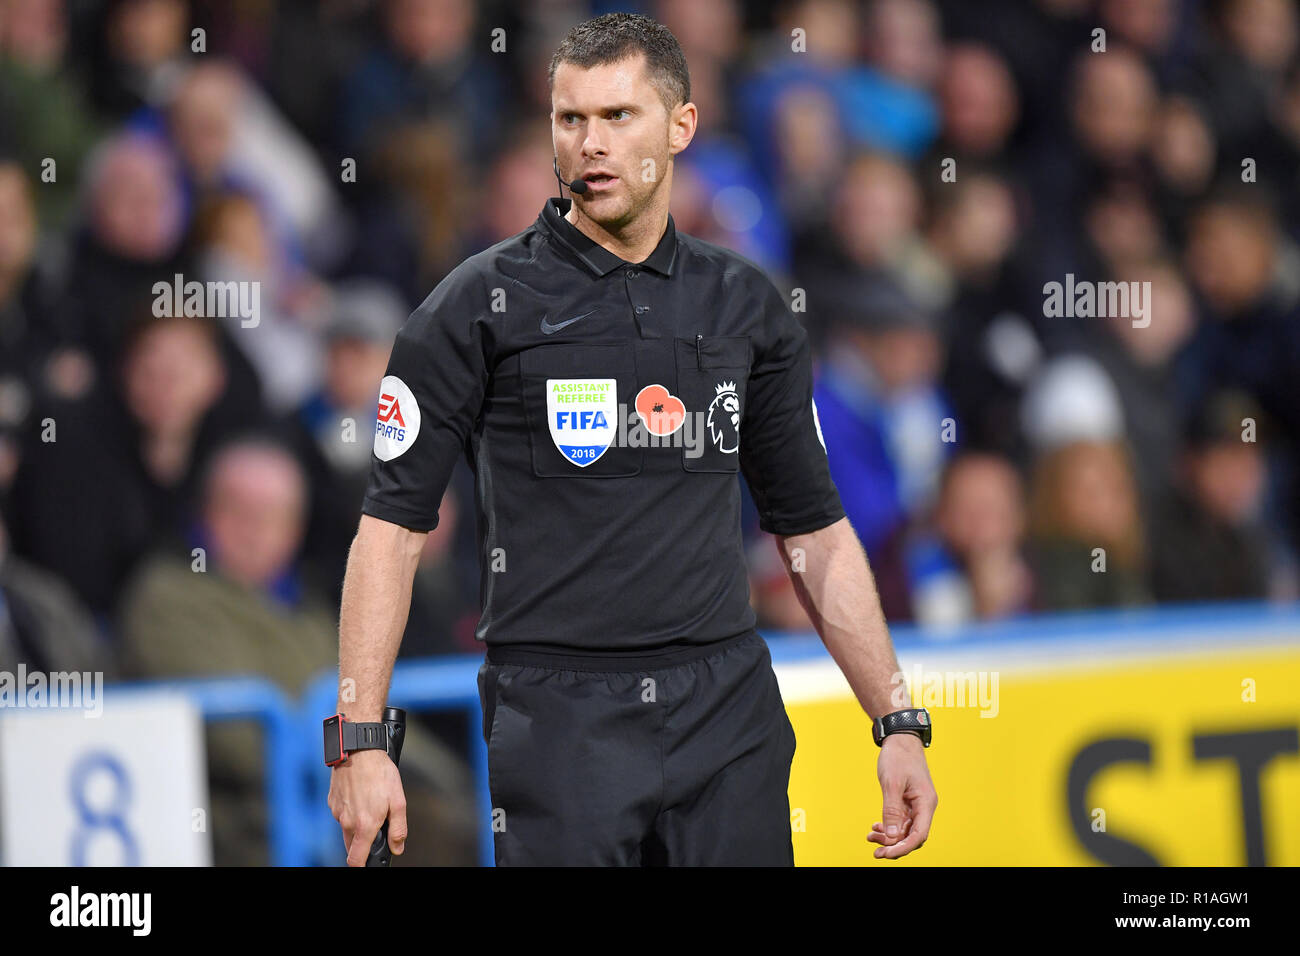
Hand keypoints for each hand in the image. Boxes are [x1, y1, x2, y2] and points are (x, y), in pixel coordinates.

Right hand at [327, 748, 407, 865]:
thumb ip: (398, 828)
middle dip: (363, 842)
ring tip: (370, 803)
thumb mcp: (398, 801)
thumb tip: (397, 847)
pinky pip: (341, 814)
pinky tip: (360, 795)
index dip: (362, 865)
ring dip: (357, 825)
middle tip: (376, 825)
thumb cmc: (379, 773)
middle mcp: (347, 822)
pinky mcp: (332, 802)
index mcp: (364, 825)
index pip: (355, 860)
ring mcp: (337, 812)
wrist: (359, 751)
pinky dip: (350, 811)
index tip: (369, 863)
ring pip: (346, 829)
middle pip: (352, 846)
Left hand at [868, 732, 936, 858]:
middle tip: (876, 852)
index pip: (918, 835)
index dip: (903, 848)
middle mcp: (924, 807)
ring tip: (871, 837)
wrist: (900, 739)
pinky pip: (900, 821)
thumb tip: (892, 837)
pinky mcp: (908, 802)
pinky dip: (889, 826)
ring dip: (889, 837)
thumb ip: (891, 811)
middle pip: (912, 836)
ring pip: (905, 830)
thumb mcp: (891, 783)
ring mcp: (916, 805)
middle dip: (894, 846)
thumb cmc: (898, 757)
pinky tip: (875, 827)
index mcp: (926, 803)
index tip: (886, 854)